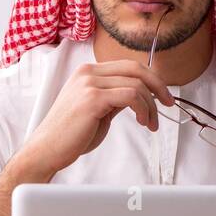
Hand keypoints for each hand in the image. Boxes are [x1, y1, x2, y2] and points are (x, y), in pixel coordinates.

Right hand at [17, 59, 173, 176]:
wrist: (47, 150)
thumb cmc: (70, 135)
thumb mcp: (96, 110)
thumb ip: (114, 98)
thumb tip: (139, 95)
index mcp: (87, 72)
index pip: (128, 66)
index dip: (150, 78)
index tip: (162, 95)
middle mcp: (87, 72)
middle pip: (136, 69)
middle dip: (158, 86)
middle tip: (168, 103)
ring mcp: (89, 83)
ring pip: (136, 85)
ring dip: (150, 106)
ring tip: (150, 123)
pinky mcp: (92, 99)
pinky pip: (131, 96)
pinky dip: (143, 109)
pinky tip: (143, 122)